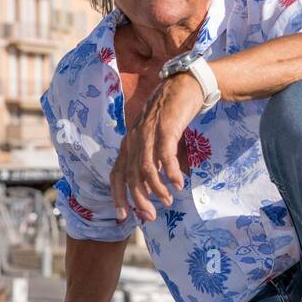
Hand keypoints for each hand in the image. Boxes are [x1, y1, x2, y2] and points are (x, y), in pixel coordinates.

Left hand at [111, 73, 203, 221]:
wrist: (185, 85)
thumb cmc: (171, 114)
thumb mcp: (155, 138)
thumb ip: (151, 159)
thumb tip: (153, 186)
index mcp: (129, 143)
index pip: (117, 174)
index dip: (118, 197)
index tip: (124, 217)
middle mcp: (134, 139)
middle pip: (131, 177)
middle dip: (139, 200)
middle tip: (151, 216)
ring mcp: (148, 133)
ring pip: (145, 169)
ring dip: (156, 189)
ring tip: (168, 200)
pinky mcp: (165, 128)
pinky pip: (164, 156)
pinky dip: (171, 172)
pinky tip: (179, 183)